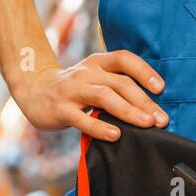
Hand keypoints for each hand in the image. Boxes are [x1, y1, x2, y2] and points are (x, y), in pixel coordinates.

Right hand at [11, 51, 168, 142]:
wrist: (34, 91)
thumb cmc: (74, 89)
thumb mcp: (95, 79)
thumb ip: (118, 87)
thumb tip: (153, 109)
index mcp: (98, 63)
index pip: (124, 59)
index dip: (144, 71)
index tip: (160, 88)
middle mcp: (86, 73)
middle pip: (119, 82)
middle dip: (143, 101)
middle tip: (161, 119)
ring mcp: (72, 90)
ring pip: (104, 96)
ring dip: (128, 110)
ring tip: (146, 124)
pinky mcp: (61, 109)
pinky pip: (82, 118)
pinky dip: (99, 127)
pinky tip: (115, 135)